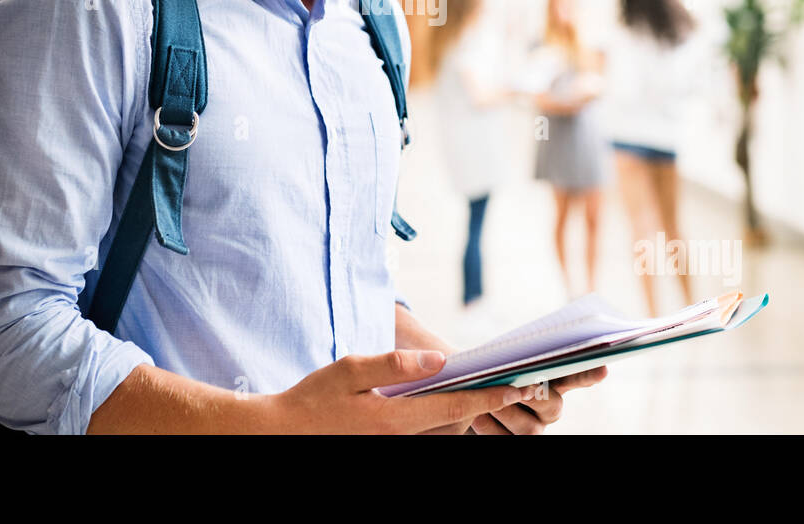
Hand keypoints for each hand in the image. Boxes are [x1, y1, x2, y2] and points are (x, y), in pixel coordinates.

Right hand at [264, 349, 532, 433]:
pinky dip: (444, 414)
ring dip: (466, 408)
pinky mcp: (387, 441)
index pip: (456, 408)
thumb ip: (395, 365)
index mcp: (396, 418)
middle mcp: (401, 436)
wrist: (283, 432)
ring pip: (443, 427)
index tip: (519, 386)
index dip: (491, 398)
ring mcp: (394, 442)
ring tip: (491, 385)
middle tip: (516, 381)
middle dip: (486, 402)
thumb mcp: (351, 369)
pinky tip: (450, 395)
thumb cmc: (314, 398)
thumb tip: (439, 360)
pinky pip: (425, 429)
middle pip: (456, 420)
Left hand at [468, 366, 608, 434]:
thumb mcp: (502, 359)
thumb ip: (517, 356)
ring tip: (487, 401)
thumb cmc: (489, 369)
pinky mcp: (513, 440)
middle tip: (520, 385)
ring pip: (529, 428)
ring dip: (506, 413)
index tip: (602, 368)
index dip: (589, 375)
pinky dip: (490, 427)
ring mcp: (534, 428)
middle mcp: (550, 408)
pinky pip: (504, 439)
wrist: (466, 391)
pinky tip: (477, 415)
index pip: (577, 376)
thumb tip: (523, 348)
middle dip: (534, 396)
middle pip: (552, 406)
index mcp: (553, 382)